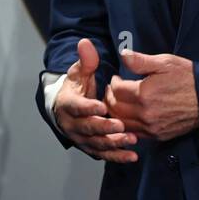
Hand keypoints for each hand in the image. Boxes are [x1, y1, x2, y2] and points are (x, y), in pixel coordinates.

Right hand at [53, 38, 137, 162]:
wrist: (66, 109)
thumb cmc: (76, 87)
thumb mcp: (79, 72)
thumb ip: (85, 60)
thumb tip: (85, 43)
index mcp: (67, 104)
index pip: (76, 107)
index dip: (88, 108)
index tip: (102, 106)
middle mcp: (72, 125)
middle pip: (87, 129)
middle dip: (104, 128)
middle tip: (121, 126)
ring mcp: (81, 138)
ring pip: (96, 144)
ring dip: (113, 144)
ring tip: (131, 140)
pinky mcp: (91, 148)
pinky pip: (104, 154)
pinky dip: (117, 156)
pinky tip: (132, 156)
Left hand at [104, 49, 198, 141]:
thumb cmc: (188, 77)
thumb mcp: (165, 62)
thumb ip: (140, 60)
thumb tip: (122, 54)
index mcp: (144, 94)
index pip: (116, 90)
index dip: (113, 82)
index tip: (117, 78)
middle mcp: (145, 114)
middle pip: (114, 108)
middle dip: (110, 97)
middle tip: (113, 90)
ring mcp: (151, 127)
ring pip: (121, 123)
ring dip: (116, 112)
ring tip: (119, 102)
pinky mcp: (158, 135)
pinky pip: (134, 132)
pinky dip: (127, 124)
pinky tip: (130, 115)